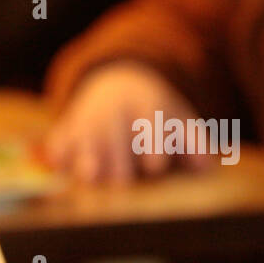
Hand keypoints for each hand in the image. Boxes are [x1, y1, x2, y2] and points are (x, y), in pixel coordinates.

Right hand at [43, 62, 212, 184]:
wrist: (115, 82)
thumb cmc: (154, 112)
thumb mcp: (177, 117)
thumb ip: (194, 141)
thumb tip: (205, 167)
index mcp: (146, 103)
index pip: (149, 119)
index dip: (151, 140)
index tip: (155, 165)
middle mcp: (116, 110)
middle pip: (115, 133)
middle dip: (117, 156)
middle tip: (121, 180)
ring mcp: (90, 118)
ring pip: (86, 136)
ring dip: (87, 154)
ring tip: (89, 175)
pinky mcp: (70, 128)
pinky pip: (61, 137)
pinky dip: (59, 148)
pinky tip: (58, 162)